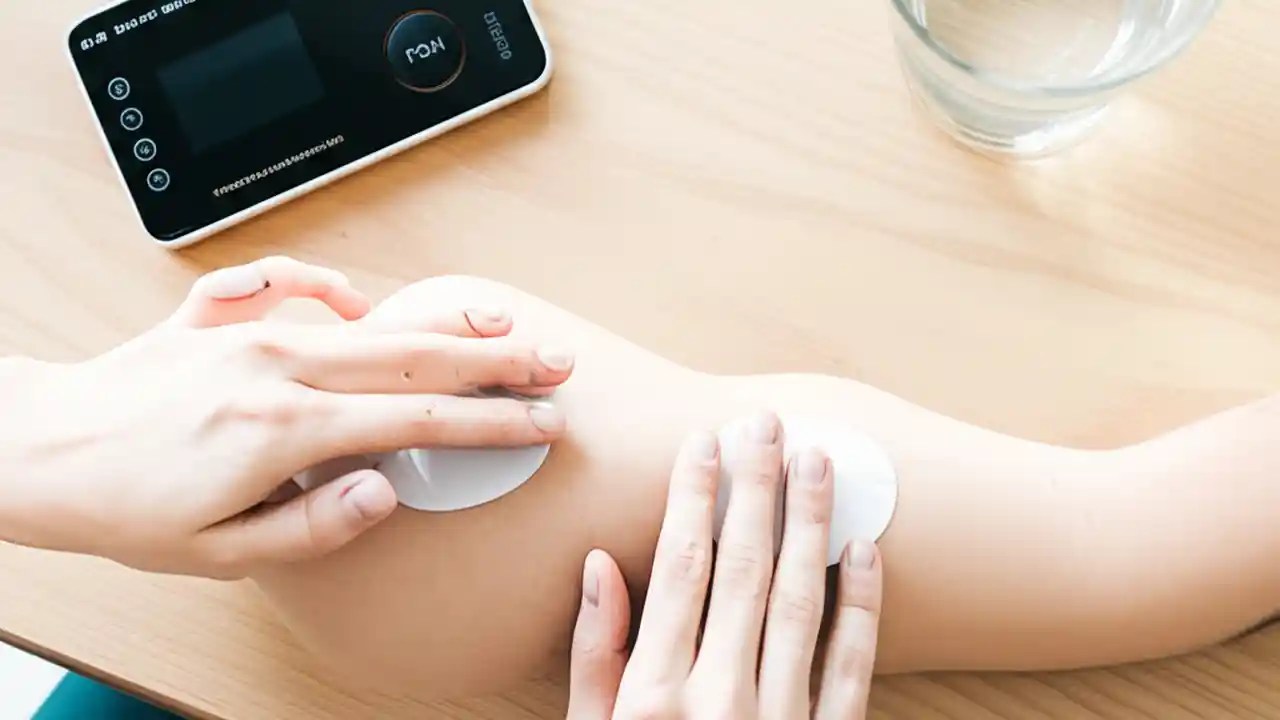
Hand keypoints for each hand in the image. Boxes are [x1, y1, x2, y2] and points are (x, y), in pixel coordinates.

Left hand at [0, 257, 575, 578]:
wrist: (43, 450)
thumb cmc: (127, 507)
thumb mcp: (222, 548)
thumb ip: (315, 523)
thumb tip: (388, 492)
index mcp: (286, 428)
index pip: (418, 422)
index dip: (491, 423)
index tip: (542, 421)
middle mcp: (278, 365)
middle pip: (412, 358)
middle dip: (494, 361)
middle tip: (553, 360)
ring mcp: (250, 330)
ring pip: (371, 319)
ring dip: (440, 320)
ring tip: (497, 322)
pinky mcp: (220, 315)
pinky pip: (290, 281)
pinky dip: (334, 287)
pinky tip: (361, 301)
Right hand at [567, 412, 883, 718]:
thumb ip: (595, 656)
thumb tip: (599, 565)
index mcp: (654, 696)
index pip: (681, 568)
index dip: (694, 497)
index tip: (705, 443)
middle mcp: (719, 704)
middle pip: (743, 569)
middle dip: (755, 488)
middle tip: (765, 426)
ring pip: (800, 603)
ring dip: (809, 524)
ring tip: (814, 462)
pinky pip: (851, 669)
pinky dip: (861, 607)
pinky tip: (863, 550)